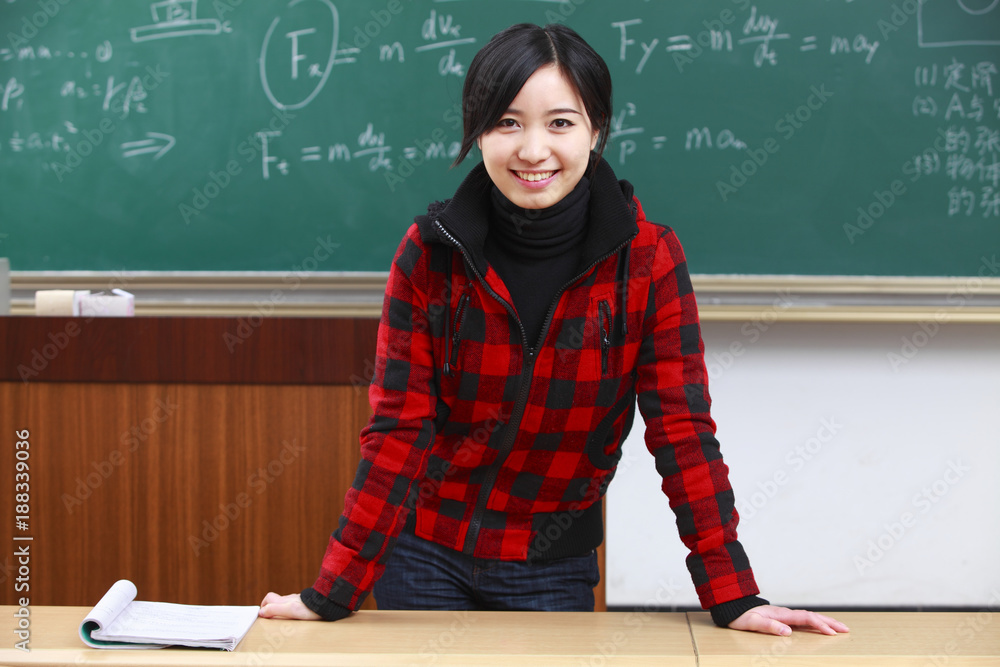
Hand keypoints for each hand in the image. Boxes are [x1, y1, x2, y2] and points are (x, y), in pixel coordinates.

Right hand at [258, 592, 321, 619]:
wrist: (327, 604)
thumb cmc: (310, 608)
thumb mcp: (290, 610)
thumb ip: (275, 610)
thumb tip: (261, 612)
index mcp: (285, 600)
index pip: (269, 598)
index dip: (264, 605)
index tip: (263, 615)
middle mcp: (290, 599)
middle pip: (277, 601)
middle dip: (271, 608)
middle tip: (270, 618)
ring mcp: (298, 601)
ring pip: (286, 603)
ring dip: (281, 610)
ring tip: (281, 619)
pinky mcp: (306, 604)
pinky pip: (295, 606)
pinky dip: (291, 611)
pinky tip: (295, 617)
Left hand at [728, 605, 848, 635]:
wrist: (733, 607)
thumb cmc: (740, 616)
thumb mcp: (751, 623)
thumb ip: (768, 626)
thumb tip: (788, 631)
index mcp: (781, 614)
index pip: (805, 618)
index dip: (819, 625)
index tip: (831, 633)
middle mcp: (785, 613)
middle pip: (812, 616)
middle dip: (829, 622)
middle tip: (846, 629)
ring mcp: (784, 615)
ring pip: (809, 617)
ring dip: (825, 621)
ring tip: (839, 627)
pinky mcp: (782, 618)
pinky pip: (803, 620)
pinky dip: (815, 622)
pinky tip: (819, 626)